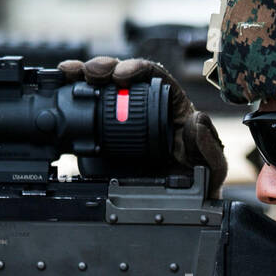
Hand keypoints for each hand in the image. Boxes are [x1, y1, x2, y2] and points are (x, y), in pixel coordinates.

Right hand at [58, 56, 227, 193]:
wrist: (179, 207)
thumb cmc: (199, 182)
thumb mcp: (211, 167)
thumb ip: (208, 146)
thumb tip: (197, 121)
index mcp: (174, 107)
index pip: (155, 77)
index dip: (138, 69)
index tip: (123, 74)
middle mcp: (148, 108)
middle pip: (124, 77)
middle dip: (105, 67)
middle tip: (91, 72)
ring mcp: (127, 120)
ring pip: (105, 88)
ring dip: (86, 76)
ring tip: (70, 73)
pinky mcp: (109, 136)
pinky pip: (93, 111)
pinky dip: (76, 96)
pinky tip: (64, 87)